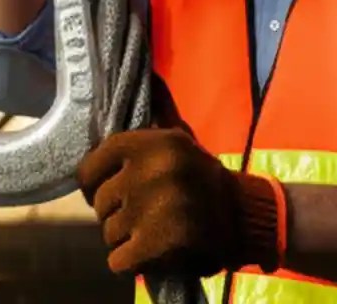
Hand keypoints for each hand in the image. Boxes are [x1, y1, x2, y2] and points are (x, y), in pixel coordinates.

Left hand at [76, 127, 286, 278]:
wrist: (246, 217)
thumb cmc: (204, 176)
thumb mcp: (182, 136)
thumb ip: (159, 109)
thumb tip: (149, 74)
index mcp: (151, 144)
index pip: (89, 168)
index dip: (96, 183)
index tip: (115, 189)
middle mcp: (150, 172)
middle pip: (100, 204)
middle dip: (117, 212)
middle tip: (144, 211)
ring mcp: (154, 210)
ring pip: (109, 233)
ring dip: (127, 238)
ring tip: (153, 229)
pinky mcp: (159, 246)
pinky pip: (119, 261)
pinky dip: (131, 262)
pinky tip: (152, 250)